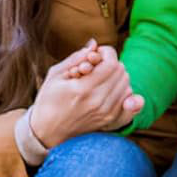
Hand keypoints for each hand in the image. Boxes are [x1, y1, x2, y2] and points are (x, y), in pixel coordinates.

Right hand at [29, 42, 143, 147]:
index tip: (96, 54)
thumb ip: (76, 57)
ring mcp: (106, 113)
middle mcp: (98, 102)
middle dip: (111, 63)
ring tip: (100, 79)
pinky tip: (110, 89)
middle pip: (121, 72)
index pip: (111, 63)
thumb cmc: (48, 101)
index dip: (106, 52)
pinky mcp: (110, 120)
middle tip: (96, 66)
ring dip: (117, 76)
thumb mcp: (55, 75)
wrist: (47, 133)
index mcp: (82, 89)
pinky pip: (129, 100)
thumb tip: (94, 44)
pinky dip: (123, 91)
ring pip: (127, 84)